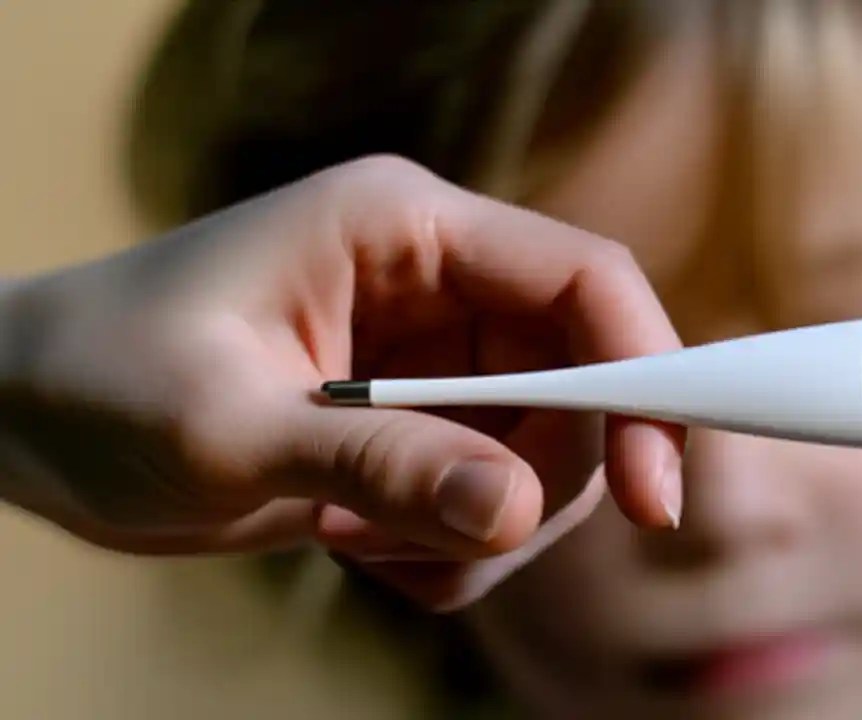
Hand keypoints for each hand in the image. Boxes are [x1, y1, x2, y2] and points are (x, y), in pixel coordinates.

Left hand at [0, 155, 684, 607]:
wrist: (27, 419)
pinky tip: (351, 543)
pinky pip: (489, 500)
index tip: (658, 493)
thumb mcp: (232, 425)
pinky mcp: (418, 425)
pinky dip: (447, 549)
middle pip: (581, 384)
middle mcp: (437, 284)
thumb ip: (380, 461)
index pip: (584, 283)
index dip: (644, 377)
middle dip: (539, 481)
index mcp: (406, 228)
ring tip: (360, 536)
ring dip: (478, 527)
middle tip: (452, 538)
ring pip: (541, 458)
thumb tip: (517, 510)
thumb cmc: (101, 379)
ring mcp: (433, 360)